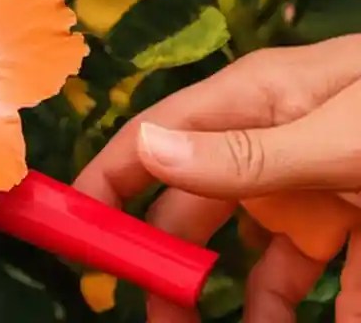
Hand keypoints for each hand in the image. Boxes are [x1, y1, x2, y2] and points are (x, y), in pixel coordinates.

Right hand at [74, 35, 360, 321]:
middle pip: (197, 210)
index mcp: (252, 102)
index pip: (152, 141)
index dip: (105, 186)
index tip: (72, 235)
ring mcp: (318, 179)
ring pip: (266, 254)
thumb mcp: (340, 135)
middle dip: (173, 268)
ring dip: (255, 305)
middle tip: (163, 322)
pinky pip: (333, 275)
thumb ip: (247, 152)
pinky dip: (328, 311)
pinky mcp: (360, 212)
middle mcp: (273, 140)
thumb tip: (144, 149)